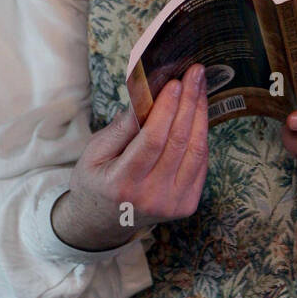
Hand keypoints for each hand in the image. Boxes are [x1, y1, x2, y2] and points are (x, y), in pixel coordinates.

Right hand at [51, 63, 209, 250]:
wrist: (102, 223)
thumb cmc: (96, 181)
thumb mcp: (94, 153)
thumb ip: (121, 127)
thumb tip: (144, 94)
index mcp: (122, 184)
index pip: (152, 141)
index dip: (167, 109)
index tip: (175, 82)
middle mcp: (151, 197)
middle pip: (178, 142)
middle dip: (190, 102)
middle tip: (195, 73)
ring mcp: (172, 204)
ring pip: (196, 151)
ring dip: (201, 114)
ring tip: (200, 87)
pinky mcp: (186, 205)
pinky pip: (201, 163)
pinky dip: (202, 135)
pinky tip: (198, 113)